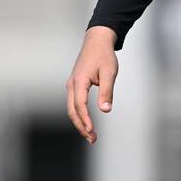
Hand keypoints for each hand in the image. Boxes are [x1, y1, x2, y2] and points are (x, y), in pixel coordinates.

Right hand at [66, 26, 117, 143]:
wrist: (97, 41)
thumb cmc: (104, 56)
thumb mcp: (109, 73)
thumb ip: (106, 92)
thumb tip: (105, 110)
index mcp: (79, 81)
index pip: (80, 104)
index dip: (85, 119)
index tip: (91, 130)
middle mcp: (72, 84)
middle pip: (72, 110)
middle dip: (81, 126)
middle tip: (92, 139)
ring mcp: (72, 85)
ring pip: (71, 108)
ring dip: (80, 122)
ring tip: (91, 135)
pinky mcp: (75, 85)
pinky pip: (74, 104)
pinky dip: (79, 115)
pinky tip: (87, 122)